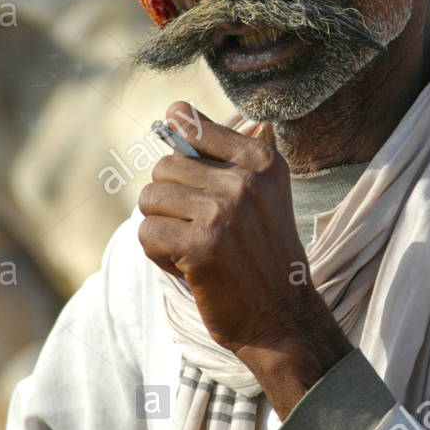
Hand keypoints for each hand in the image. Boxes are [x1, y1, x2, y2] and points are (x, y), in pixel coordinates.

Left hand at [137, 102, 350, 415]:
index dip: (180, 158)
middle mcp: (245, 179)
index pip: (187, 121)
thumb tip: (173, 111)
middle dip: (169, 201)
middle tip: (200, 230)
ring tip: (194, 248)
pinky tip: (189, 267)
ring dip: (161, 228)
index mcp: (262, 158)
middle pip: (163, 166)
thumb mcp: (258, 193)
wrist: (282, 318)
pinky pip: (146, 233)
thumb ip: (220, 154)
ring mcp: (224, 211)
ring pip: (149, 199)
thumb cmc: (261, 254)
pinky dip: (158, 254)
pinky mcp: (202, 245)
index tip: (199, 188)